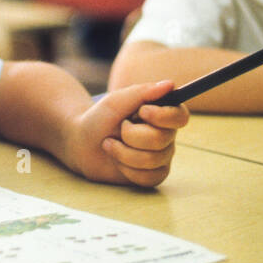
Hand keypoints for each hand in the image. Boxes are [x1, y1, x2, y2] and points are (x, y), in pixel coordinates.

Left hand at [61, 80, 188, 187]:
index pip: (180, 116)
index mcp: (162, 113)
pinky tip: (117, 162)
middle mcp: (167, 135)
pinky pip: (148, 177)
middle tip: (119, 129)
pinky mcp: (152, 175)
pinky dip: (126, 169)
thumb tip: (170, 85)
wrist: (82, 144)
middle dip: (130, 135)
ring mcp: (161, 157)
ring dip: (123, 152)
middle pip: (160, 139)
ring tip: (111, 144)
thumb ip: (141, 92)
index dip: (163, 116)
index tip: (142, 111)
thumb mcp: (116, 101)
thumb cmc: (100, 119)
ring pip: (151, 160)